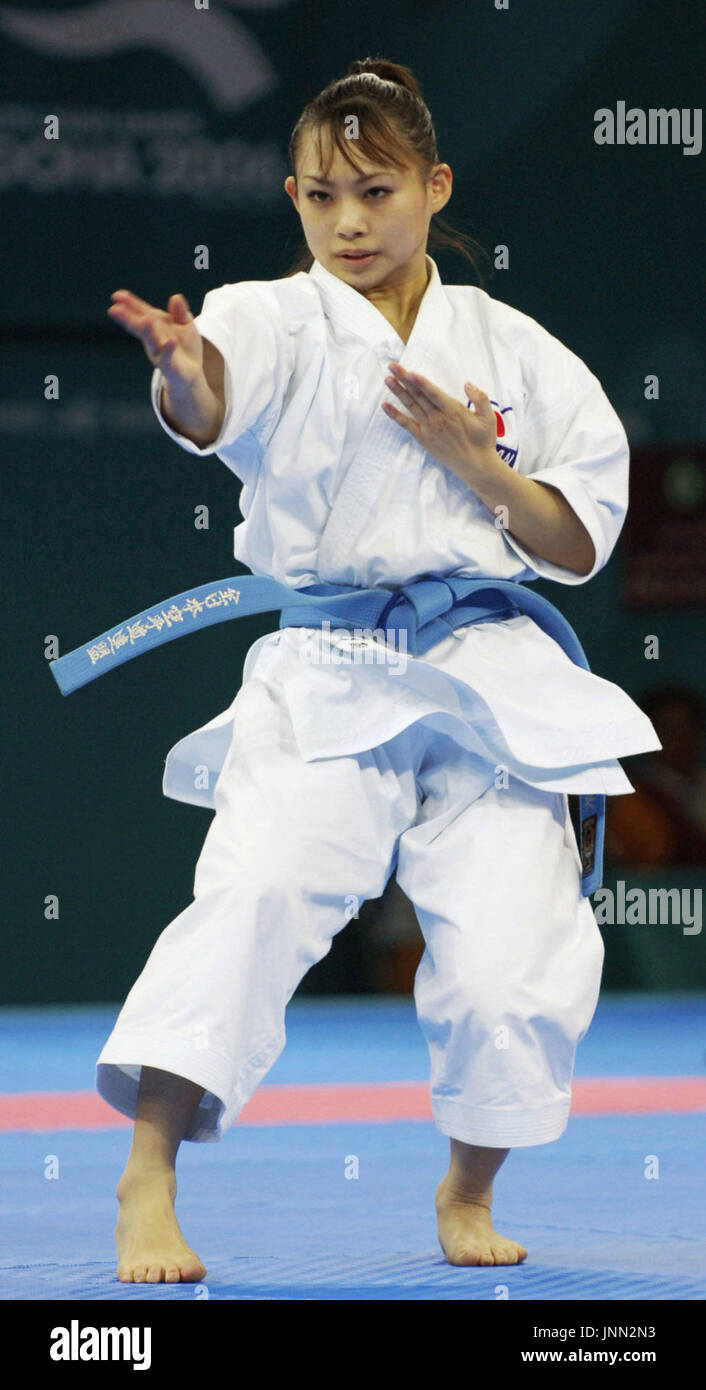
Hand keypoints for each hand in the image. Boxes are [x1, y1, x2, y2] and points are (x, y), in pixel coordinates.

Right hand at [106, 289, 204, 395]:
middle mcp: (153, 339)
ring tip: (145, 319)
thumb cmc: (185, 347)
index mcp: (155, 325)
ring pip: (151, 341)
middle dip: (128, 318)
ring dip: (148, 331)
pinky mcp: (170, 366)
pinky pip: (168, 358)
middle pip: (139, 327)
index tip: (117, 295)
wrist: (191, 375)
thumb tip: (176, 296)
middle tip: (114, 310)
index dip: (130, 304)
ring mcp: (159, 353)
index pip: (140, 312)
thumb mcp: (185, 325)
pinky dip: (169, 349)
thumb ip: (180, 312)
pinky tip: (171, 341)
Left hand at [382, 362, 499, 483]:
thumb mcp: (489, 417)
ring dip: (398, 392)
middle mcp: (438, 418)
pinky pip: (406, 424)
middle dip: (404, 380)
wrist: (475, 465)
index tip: (409, 372)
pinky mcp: (423, 438)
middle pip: (418, 395)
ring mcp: (429, 428)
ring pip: (410, 406)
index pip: (433, 393)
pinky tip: (385, 406)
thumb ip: (480, 398)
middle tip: (392, 366)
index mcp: (453, 410)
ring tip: (387, 379)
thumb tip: (467, 384)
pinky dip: (395, 415)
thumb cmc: (483, 440)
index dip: (420, 382)